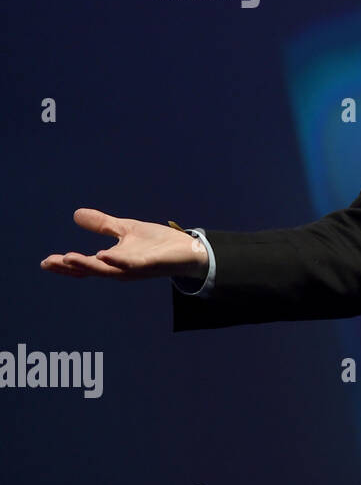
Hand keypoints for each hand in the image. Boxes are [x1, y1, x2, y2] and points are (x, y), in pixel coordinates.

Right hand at [41, 208, 207, 281]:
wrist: (190, 250)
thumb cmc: (158, 244)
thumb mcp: (125, 230)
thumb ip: (102, 224)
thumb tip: (76, 214)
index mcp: (114, 262)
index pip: (86, 266)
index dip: (65, 266)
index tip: (45, 263)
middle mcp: (121, 268)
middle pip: (92, 270)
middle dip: (70, 267)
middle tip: (49, 263)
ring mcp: (136, 268)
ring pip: (108, 269)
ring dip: (88, 265)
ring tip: (68, 258)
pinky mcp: (151, 264)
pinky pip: (131, 264)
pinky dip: (117, 260)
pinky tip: (103, 255)